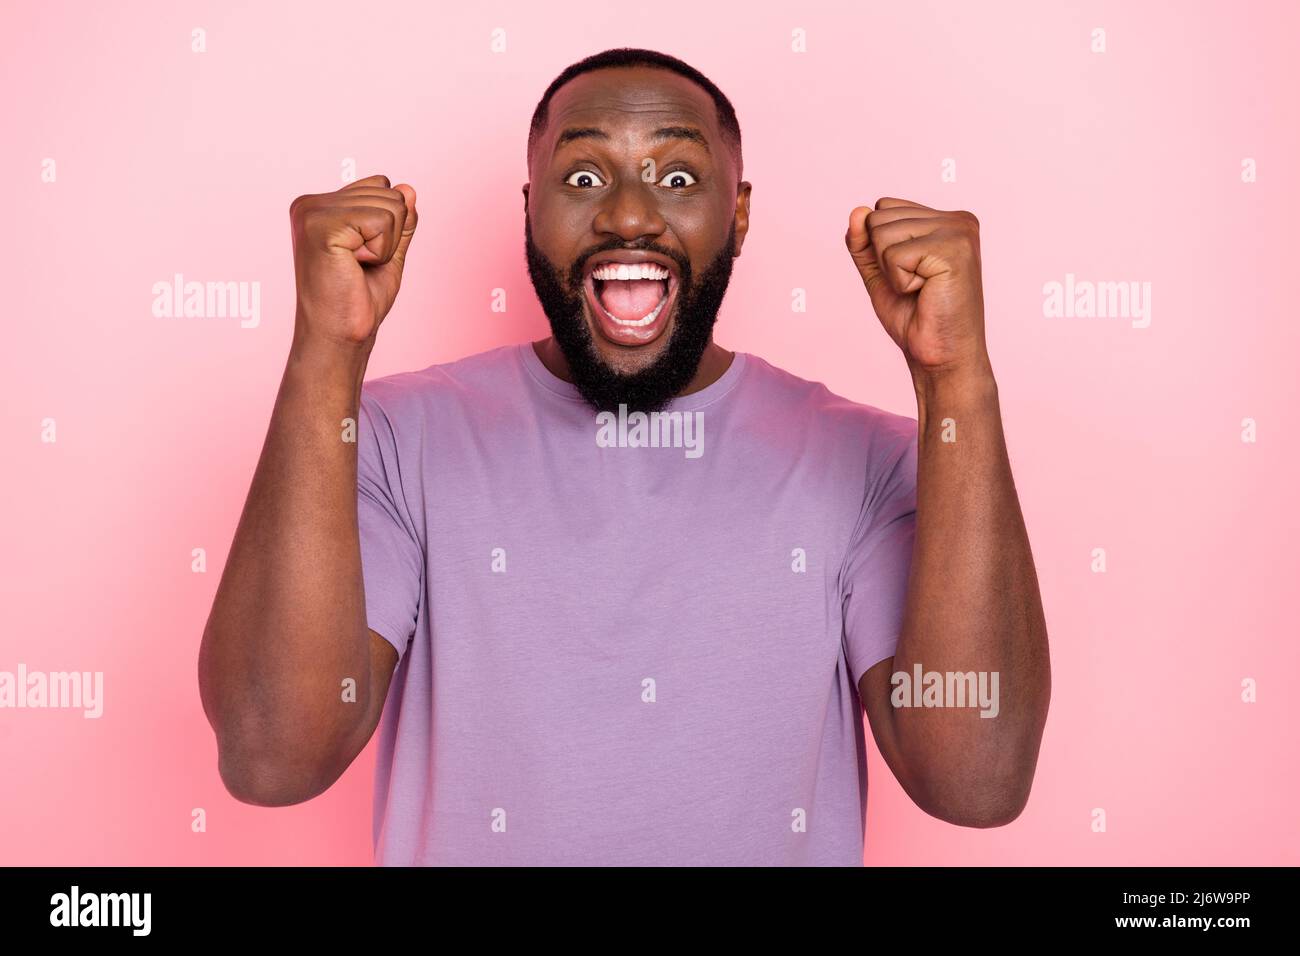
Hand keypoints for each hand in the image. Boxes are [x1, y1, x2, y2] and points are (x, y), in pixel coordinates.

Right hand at [289, 174, 418, 347]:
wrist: (339, 336)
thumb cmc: (357, 299)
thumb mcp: (388, 252)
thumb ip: (399, 221)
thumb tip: (408, 189)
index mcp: (320, 204)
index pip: (381, 184)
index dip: (388, 224)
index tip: (362, 255)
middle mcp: (310, 203)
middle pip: (389, 192)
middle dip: (390, 235)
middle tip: (360, 265)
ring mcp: (312, 212)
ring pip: (390, 206)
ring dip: (385, 245)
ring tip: (355, 266)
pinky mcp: (320, 226)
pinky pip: (382, 222)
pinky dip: (380, 251)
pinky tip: (354, 266)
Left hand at [845, 198, 989, 379]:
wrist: (939, 356)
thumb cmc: (915, 317)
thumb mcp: (879, 273)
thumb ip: (864, 242)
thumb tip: (856, 211)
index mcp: (945, 219)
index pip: (883, 207)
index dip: (879, 248)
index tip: (909, 274)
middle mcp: (957, 219)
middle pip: (879, 216)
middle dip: (883, 259)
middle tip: (915, 286)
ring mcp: (959, 231)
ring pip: (883, 234)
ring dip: (892, 272)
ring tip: (922, 290)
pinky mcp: (954, 250)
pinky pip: (894, 255)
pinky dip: (900, 282)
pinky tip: (926, 293)